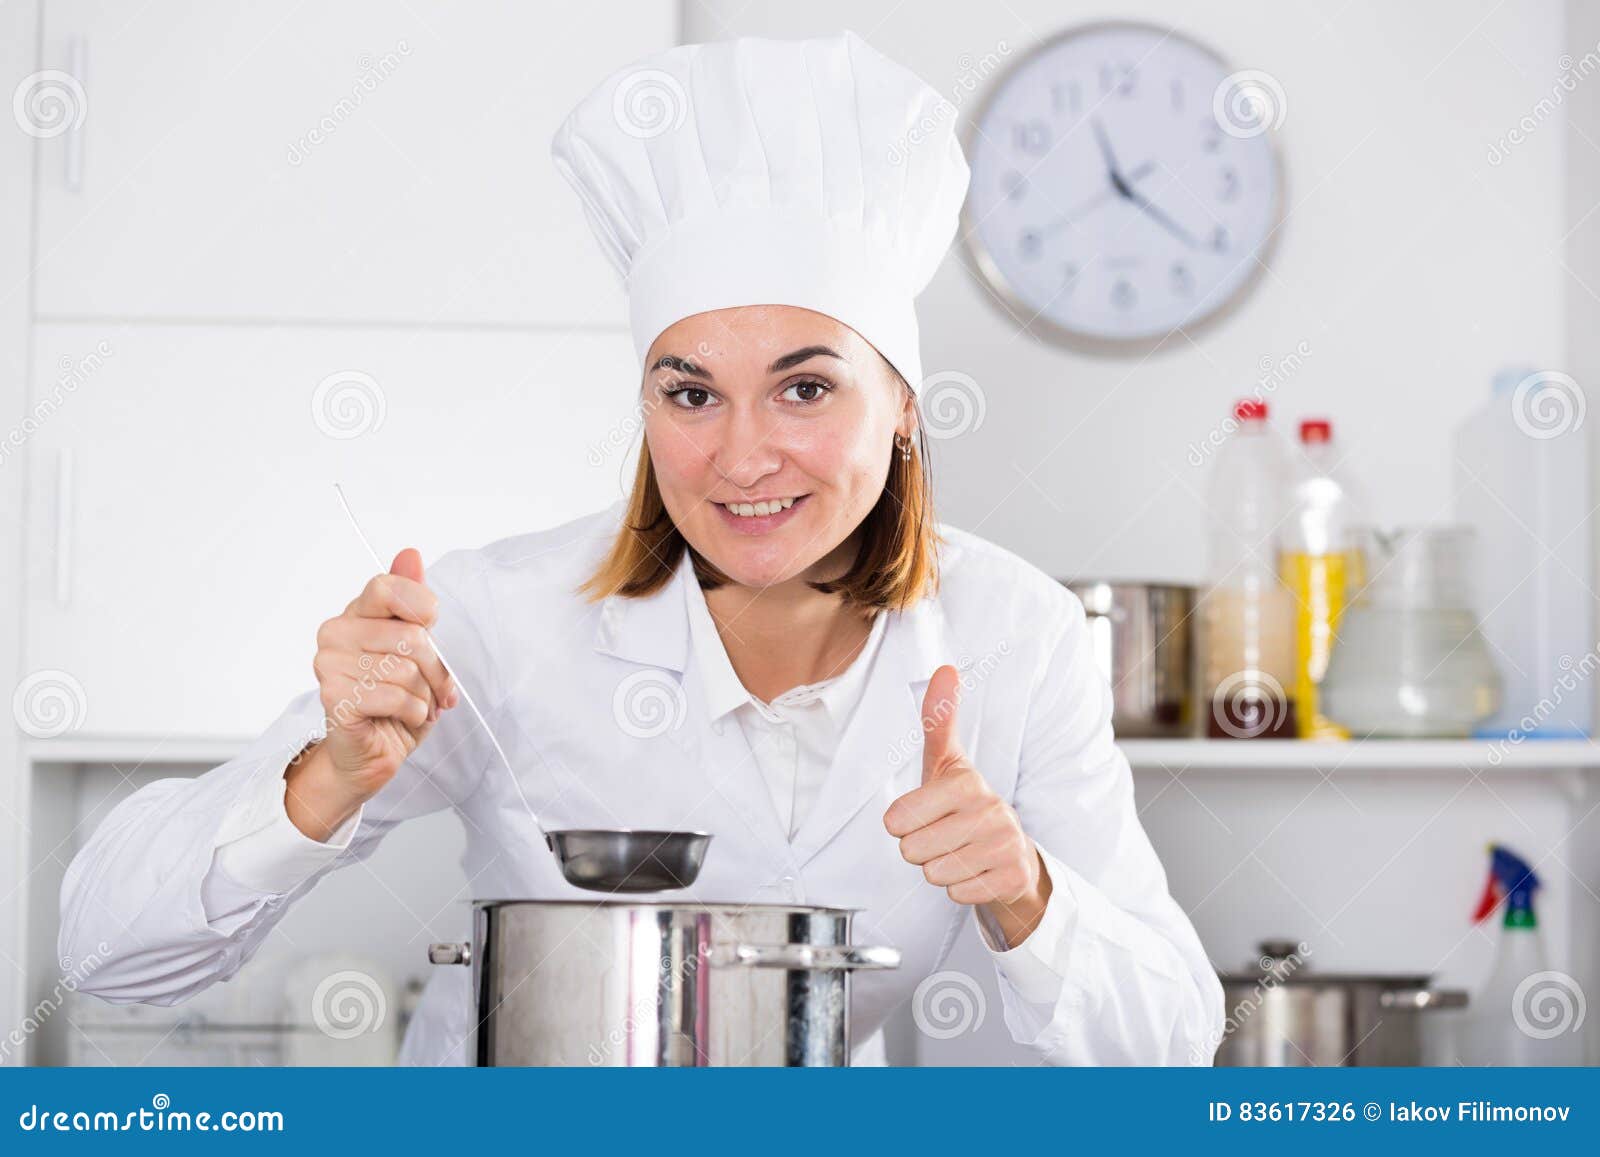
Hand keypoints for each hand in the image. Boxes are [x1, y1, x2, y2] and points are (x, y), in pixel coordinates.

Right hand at [290, 549, 457, 838]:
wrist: (374, 754)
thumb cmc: (397, 700)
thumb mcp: (417, 649)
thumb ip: (413, 603)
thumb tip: (410, 554)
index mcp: (356, 614)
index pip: (387, 586)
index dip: (421, 608)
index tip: (431, 630)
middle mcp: (335, 633)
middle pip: (410, 636)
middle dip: (436, 670)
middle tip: (435, 689)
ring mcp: (328, 666)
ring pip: (406, 669)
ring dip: (426, 695)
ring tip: (417, 706)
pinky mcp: (334, 699)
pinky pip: (396, 696)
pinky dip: (415, 712)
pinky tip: (405, 717)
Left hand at [883, 665, 1051, 946]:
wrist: (1013, 852)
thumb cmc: (965, 805)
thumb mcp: (946, 763)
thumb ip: (938, 720)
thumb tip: (944, 669)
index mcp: (965, 782)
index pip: (897, 820)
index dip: (903, 823)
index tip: (925, 814)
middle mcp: (990, 810)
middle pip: (912, 851)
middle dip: (921, 849)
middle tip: (944, 836)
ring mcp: (1005, 845)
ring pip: (934, 874)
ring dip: (940, 869)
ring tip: (960, 852)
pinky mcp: (1012, 877)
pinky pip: (957, 894)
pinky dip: (961, 888)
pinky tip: (976, 870)